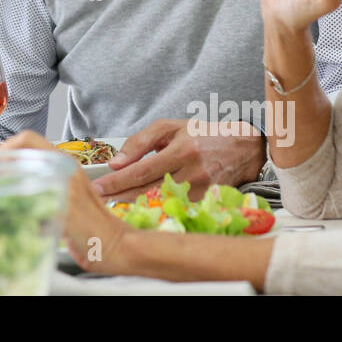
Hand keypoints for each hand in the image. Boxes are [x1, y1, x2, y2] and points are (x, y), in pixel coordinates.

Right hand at [1, 131, 130, 273]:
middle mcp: (59, 171)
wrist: (112, 249)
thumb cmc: (96, 230)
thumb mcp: (67, 206)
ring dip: (9, 182)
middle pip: (23, 156)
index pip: (27, 141)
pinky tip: (11, 213)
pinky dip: (18, 200)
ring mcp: (58, 186)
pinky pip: (31, 194)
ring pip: (25, 174)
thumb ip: (44, 193)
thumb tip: (16, 186)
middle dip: (3, 166)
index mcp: (62, 163)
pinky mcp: (56, 204)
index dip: (6, 149)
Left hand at [91, 119, 265, 201]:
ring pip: (160, 203)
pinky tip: (138, 213)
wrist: (243, 149)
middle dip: (119, 197)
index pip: (141, 169)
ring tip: (111, 208)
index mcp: (180, 149)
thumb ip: (141, 141)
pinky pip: (176, 210)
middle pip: (148, 190)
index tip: (98, 187)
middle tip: (98, 201)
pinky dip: (155, 212)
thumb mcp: (170, 127)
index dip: (117, 181)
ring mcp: (201, 190)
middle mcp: (191, 171)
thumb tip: (117, 161)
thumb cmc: (203, 135)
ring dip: (134, 207)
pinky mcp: (207, 202)